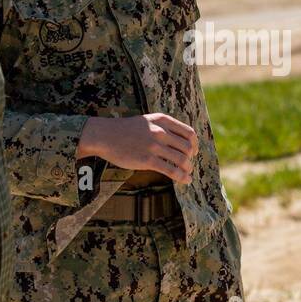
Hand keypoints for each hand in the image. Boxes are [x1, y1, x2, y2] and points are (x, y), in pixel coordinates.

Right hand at [78, 113, 197, 183]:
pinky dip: (182, 177)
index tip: (193, 152)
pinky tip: (185, 181)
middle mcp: (160, 131)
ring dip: (187, 168)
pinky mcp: (148, 160)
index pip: (189, 133)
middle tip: (188, 165)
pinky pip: (171, 170)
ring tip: (187, 174)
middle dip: (190, 158)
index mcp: (162, 120)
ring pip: (181, 160)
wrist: (105, 135)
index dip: (194, 144)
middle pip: (186, 147)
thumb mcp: (148, 121)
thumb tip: (181, 141)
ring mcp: (154, 146)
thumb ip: (164, 127)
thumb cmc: (126, 130)